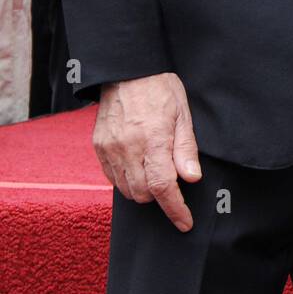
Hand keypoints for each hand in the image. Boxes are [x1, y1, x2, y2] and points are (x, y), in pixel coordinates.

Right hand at [93, 73, 201, 231]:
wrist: (127, 71)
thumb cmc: (160, 88)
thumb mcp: (183, 113)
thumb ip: (186, 148)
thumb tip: (192, 179)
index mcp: (153, 138)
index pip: (163, 186)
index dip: (175, 209)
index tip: (184, 222)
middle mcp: (128, 147)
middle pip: (143, 193)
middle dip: (160, 198)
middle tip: (172, 188)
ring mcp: (110, 148)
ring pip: (127, 190)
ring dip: (143, 191)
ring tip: (155, 175)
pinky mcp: (99, 147)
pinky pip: (112, 178)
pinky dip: (127, 181)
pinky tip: (137, 168)